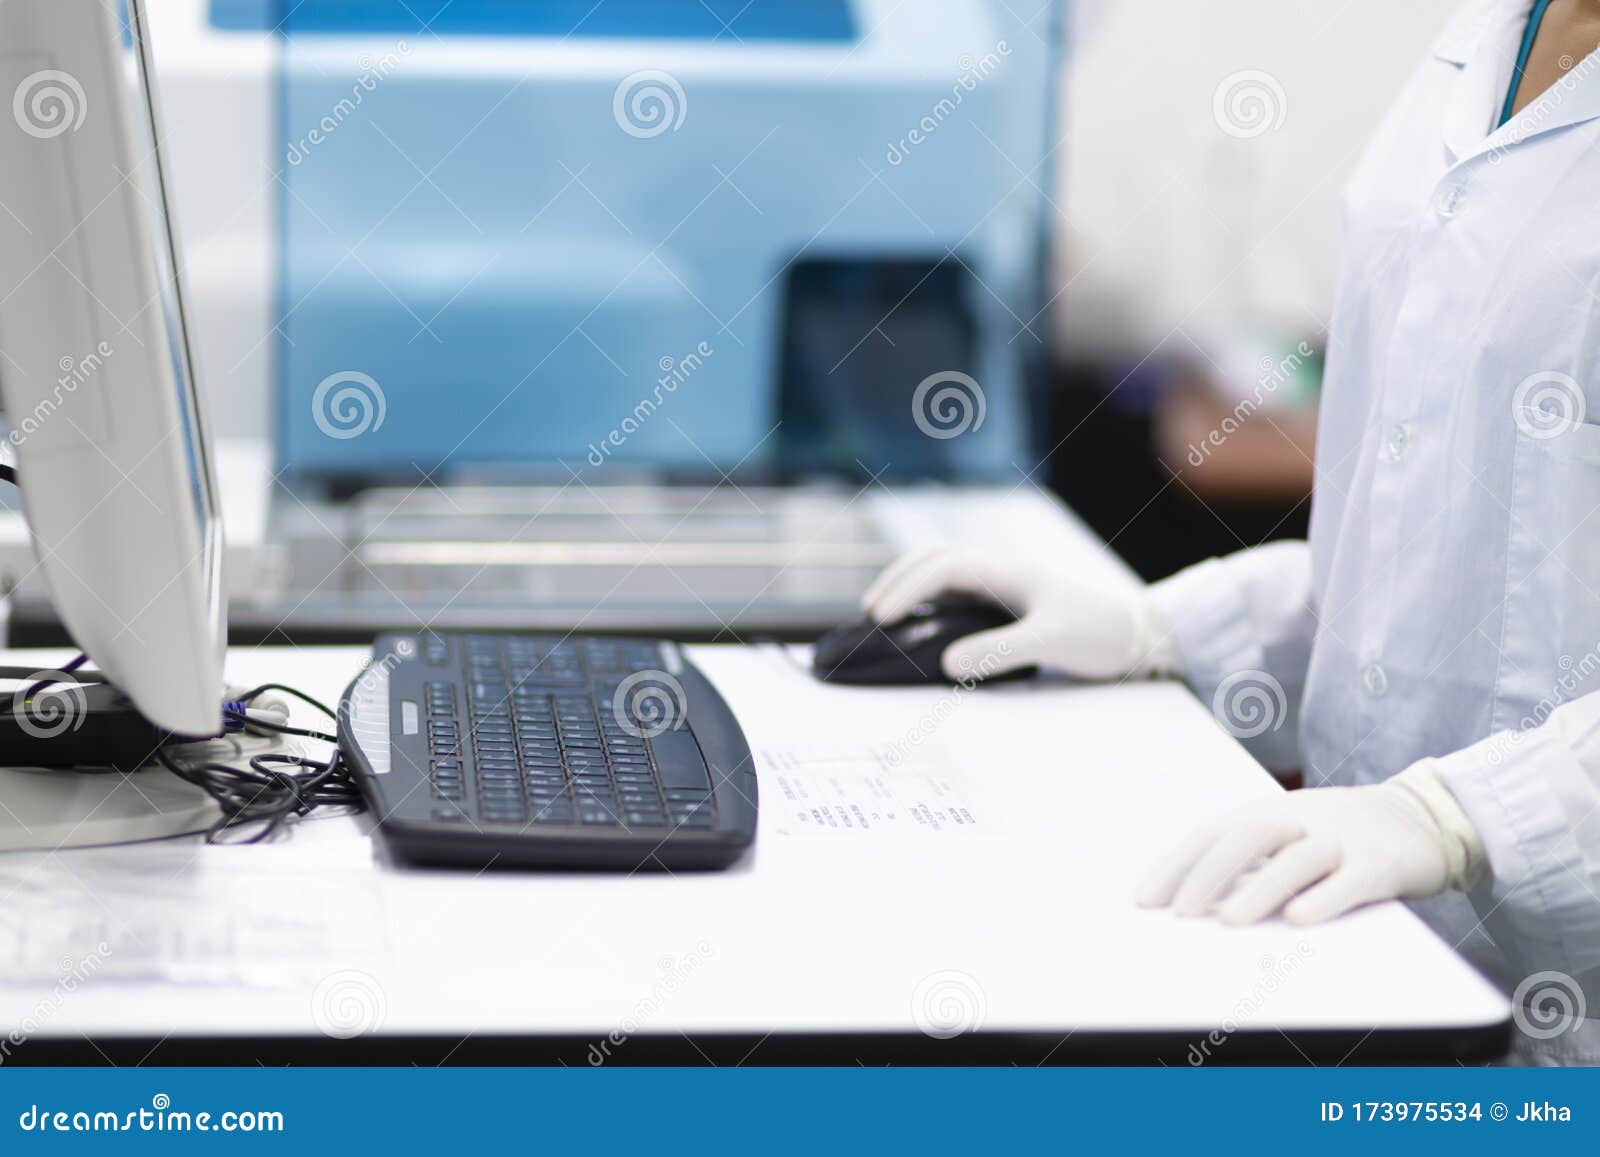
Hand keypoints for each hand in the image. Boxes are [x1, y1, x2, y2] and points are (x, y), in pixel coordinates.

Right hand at [860, 545, 1175, 680]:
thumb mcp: (1051, 641)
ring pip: (945, 571)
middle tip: (870, 612)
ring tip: (885, 614)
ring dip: (912, 585)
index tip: (881, 619)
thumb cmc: (1100, 632)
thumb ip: (998, 651)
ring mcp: (1005, 585)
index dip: (907, 588)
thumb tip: (945, 662)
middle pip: (936, 558)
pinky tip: (921, 624)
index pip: (943, 568)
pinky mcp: (1009, 603)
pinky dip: (931, 601)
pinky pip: (959, 593)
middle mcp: (1002, 571)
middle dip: (898, 578)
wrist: (1140, 634)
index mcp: (1008, 571)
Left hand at [1136, 763, 1483, 923]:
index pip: (1214, 833)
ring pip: (1298, 858)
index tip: (1146, 900)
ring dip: (1261, 887)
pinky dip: (1324, 897)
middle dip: (1210, 873)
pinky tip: (1299, 919)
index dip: (1178, 863)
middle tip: (1181, 912)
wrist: (1420, 815)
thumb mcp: (1285, 832)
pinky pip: (1350, 881)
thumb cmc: (1334, 834)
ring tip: (1230, 920)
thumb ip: (1244, 858)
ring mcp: (1342, 840)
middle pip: (1249, 836)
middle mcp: (1300, 820)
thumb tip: (1187, 899)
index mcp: (1268, 812)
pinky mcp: (1380, 865)